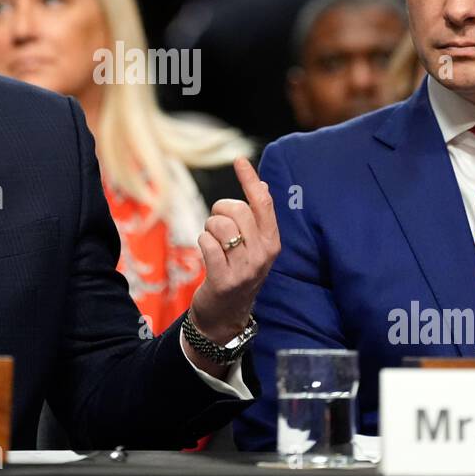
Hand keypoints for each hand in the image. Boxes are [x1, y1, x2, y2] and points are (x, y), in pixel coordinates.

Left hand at [189, 156, 280, 345]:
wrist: (225, 315)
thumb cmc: (237, 272)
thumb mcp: (254, 246)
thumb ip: (258, 218)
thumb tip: (262, 185)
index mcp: (272, 242)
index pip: (263, 203)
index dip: (250, 179)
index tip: (239, 160)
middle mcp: (263, 254)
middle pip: (237, 210)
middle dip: (220, 211)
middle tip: (217, 227)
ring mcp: (245, 268)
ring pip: (219, 225)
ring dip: (209, 229)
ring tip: (213, 244)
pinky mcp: (224, 280)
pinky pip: (207, 244)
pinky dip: (202, 244)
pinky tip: (207, 255)